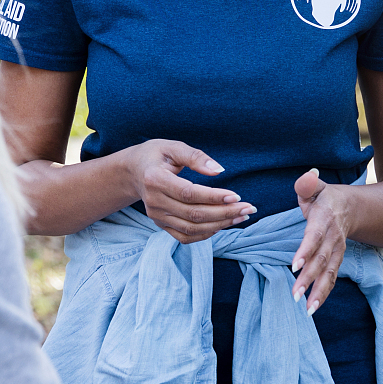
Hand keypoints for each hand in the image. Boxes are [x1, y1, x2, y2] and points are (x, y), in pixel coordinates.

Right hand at [127, 140, 254, 242]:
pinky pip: (185, 236)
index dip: (214, 197)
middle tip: (249, 208)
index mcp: (155, 179)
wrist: (134, 171)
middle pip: (193, 214)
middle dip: (224, 213)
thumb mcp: (173, 147)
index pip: (189, 193)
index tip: (237, 196)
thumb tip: (219, 170)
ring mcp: (156, 216)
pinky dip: (206, 234)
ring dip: (220, 224)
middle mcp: (154, 202)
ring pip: (192, 228)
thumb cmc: (156, 155)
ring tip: (242, 216)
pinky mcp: (161, 224)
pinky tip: (223, 224)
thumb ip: (196, 157)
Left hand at [290, 169, 351, 312]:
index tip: (295, 265)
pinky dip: (323, 293)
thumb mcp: (316, 187)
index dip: (307, 250)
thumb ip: (308, 184)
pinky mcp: (337, 260)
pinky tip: (311, 307)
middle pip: (322, 259)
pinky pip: (331, 278)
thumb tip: (306, 178)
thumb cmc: (325, 198)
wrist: (351, 207)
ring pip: (329, 272)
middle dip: (309, 278)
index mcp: (325, 218)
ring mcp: (337, 250)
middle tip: (295, 294)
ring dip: (318, 291)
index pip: (315, 236)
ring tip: (306, 309)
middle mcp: (333, 237)